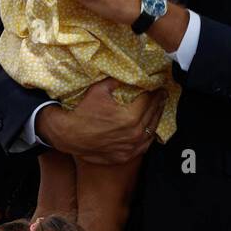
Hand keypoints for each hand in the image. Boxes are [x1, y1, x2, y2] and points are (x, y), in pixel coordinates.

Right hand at [36, 78, 163, 165]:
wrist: (68, 135)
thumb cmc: (83, 111)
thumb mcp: (99, 90)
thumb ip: (116, 81)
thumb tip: (127, 74)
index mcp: (130, 117)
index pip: (148, 100)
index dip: (154, 90)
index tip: (158, 84)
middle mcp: (134, 134)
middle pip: (152, 114)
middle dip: (158, 102)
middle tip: (162, 93)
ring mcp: (130, 148)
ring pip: (151, 131)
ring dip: (156, 118)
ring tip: (159, 108)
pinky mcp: (125, 156)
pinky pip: (144, 146)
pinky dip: (148, 135)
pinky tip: (150, 128)